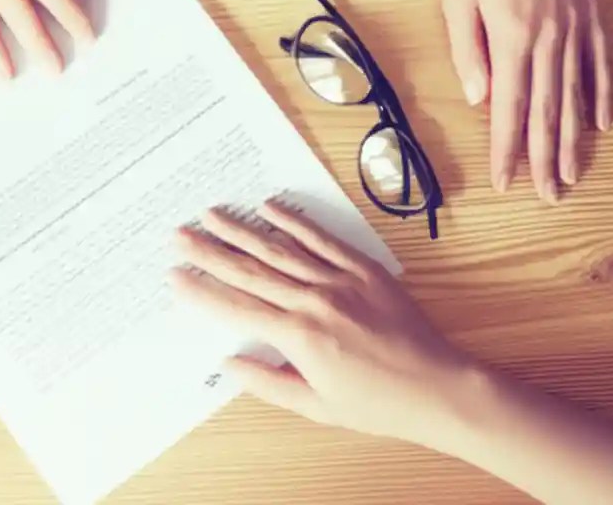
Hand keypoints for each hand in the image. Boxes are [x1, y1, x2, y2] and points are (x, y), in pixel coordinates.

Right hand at [170, 201, 481, 445]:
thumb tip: (230, 363)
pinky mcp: (364, 270)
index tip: (175, 276)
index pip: (237, 307)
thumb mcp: (315, 405)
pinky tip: (270, 207)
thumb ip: (268, 382)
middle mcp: (314, 301)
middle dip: (210, 251)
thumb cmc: (378, 404)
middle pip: (250, 270)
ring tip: (212, 214)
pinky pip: (322, 240)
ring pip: (280, 249)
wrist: (437, 387)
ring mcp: (340, 281)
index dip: (202, 290)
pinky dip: (295, 222)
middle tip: (179, 234)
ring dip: (242, 230)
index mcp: (298, 337)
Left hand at [442, 0, 610, 202]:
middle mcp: (549, 40)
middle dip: (546, 159)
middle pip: (548, 112)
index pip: (510, 108)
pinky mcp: (591, 13)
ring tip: (573, 174)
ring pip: (575, 96)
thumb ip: (467, 51)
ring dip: (574, 139)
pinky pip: (600, 62)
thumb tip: (479, 99)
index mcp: (512, 39)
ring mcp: (575, 28)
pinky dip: (601, 94)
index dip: (508, 149)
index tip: (506, 182)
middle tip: (548, 197)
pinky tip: (602, 123)